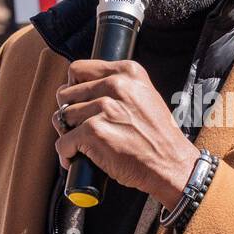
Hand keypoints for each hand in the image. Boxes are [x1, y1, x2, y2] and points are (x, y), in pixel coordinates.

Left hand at [53, 59, 199, 207]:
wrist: (171, 163)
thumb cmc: (159, 136)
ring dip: (68, 133)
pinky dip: (66, 153)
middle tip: (79, 127)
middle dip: (69, 112)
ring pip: (62, 117)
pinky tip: (75, 158)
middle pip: (66, 93)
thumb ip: (118, 87)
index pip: (78, 69)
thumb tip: (82, 91)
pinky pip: (63, 142)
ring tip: (82, 144)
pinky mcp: (94, 132)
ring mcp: (104, 108)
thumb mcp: (145, 96)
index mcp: (128, 72)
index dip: (73, 88)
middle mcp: (115, 85)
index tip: (78, 102)